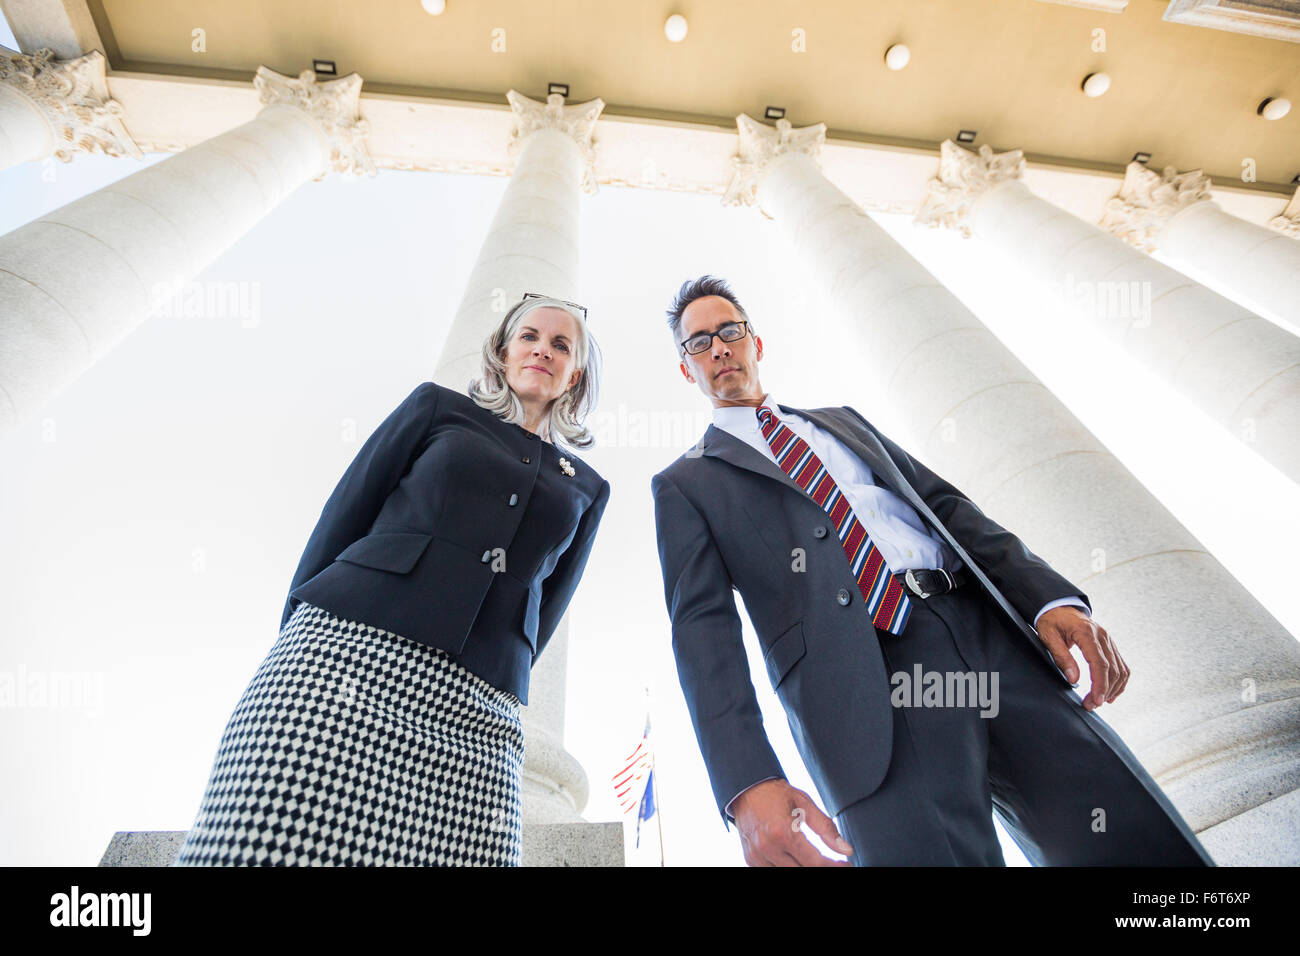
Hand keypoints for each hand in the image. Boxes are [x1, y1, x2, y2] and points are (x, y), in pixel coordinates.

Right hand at [732, 778, 852, 865]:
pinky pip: (772, 872)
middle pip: (802, 871)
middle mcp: (768, 847)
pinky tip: (796, 860)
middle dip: (821, 868)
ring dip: (804, 868)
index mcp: (783, 832)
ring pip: (787, 874)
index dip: (833, 866)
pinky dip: (788, 867)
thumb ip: (826, 829)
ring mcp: (758, 855)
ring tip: (814, 860)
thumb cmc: (777, 794)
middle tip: (832, 863)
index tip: (846, 865)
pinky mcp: (751, 859)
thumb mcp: (805, 804)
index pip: (815, 862)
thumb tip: (847, 850)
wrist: (746, 788)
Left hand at [1035, 606, 1130, 709]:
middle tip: (1090, 705)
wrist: (1059, 607)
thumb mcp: (1049, 637)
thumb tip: (1074, 679)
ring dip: (1113, 688)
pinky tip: (1111, 692)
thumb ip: (1062, 657)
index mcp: (1087, 633)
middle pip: (1112, 669)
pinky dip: (1119, 680)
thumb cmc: (1052, 621)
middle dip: (1104, 690)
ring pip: (1120, 669)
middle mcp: (1102, 636)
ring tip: (1098, 702)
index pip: (1100, 663)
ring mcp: (1108, 640)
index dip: (1100, 684)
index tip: (1096, 701)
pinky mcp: (1110, 644)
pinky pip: (1121, 665)